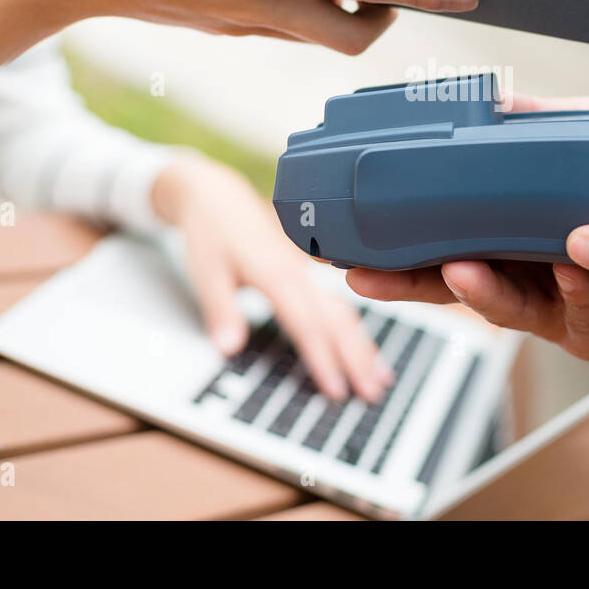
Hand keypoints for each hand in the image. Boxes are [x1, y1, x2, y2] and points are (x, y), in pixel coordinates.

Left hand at [153, 153, 393, 402]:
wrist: (217, 194)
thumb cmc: (212, 231)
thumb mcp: (206, 270)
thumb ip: (221, 309)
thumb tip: (229, 347)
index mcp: (277, 273)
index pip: (307, 323)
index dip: (323, 359)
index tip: (337, 391)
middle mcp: (300, 274)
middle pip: (337, 321)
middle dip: (357, 359)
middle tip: (374, 393)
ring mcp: (307, 274)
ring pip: (344, 313)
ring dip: (363, 347)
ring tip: (382, 378)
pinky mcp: (308, 274)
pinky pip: (338, 304)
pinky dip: (354, 330)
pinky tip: (364, 348)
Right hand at [346, 90, 588, 360]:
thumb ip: (548, 124)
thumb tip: (499, 104)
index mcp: (515, 236)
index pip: (444, 247)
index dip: (398, 256)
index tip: (351, 255)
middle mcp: (533, 276)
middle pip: (458, 288)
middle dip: (411, 286)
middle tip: (371, 276)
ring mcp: (567, 306)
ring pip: (513, 311)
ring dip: (485, 292)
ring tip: (461, 271)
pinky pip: (587, 316)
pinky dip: (576, 292)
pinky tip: (569, 266)